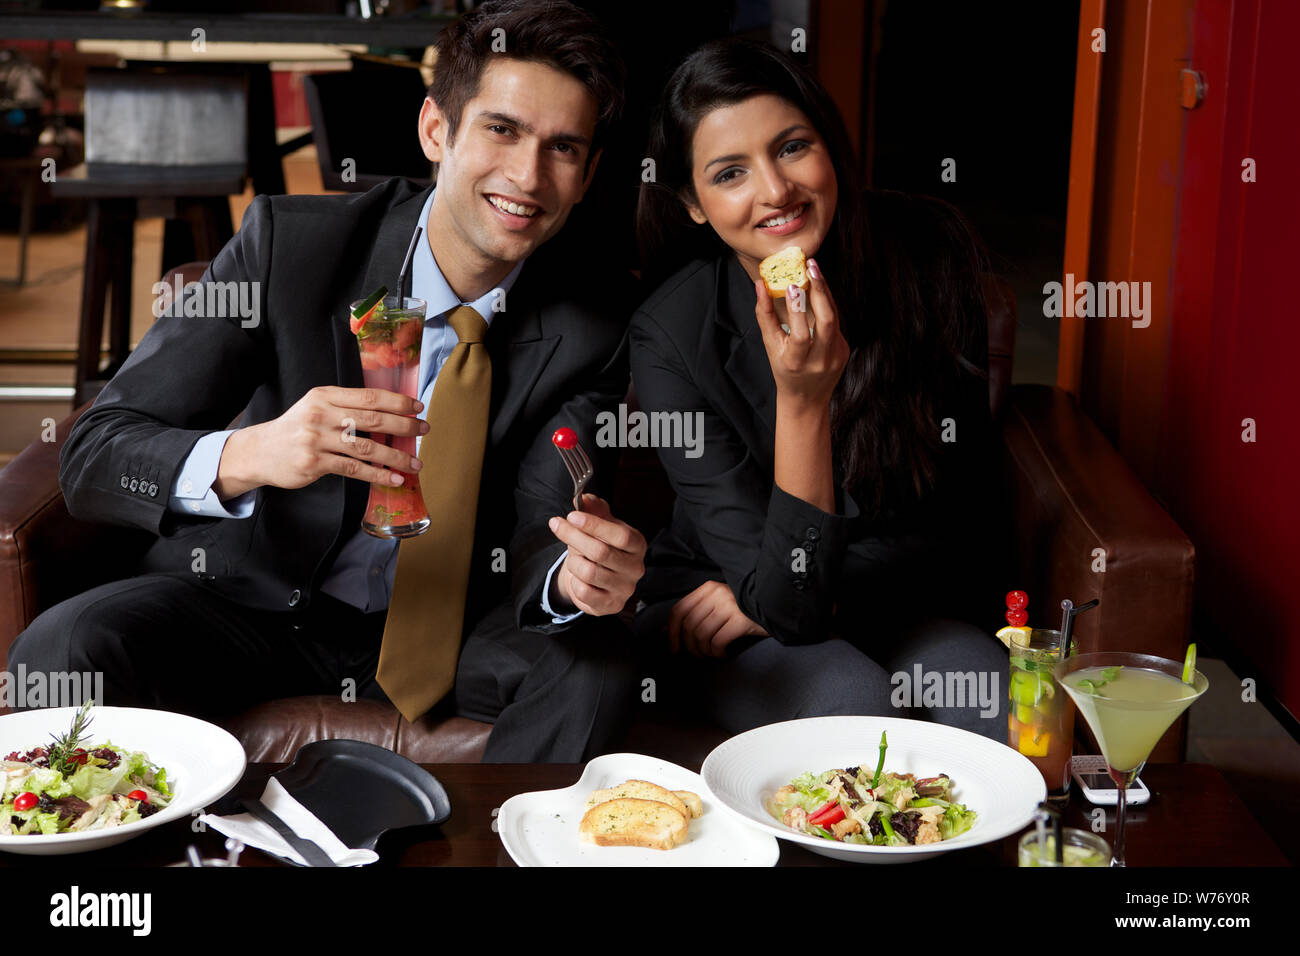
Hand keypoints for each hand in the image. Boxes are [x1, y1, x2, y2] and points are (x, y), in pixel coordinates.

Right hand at [214, 386, 428, 497]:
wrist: (259, 451)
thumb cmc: (296, 429)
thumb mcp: (317, 407)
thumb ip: (346, 407)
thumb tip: (389, 413)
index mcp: (325, 395)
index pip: (369, 396)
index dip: (397, 401)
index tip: (417, 407)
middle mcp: (321, 414)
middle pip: (372, 418)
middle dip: (403, 425)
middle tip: (424, 429)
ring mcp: (317, 439)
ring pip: (366, 447)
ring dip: (395, 456)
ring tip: (415, 464)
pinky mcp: (314, 462)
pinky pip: (353, 469)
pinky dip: (377, 475)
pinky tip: (394, 479)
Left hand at [549, 494, 646, 615]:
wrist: (596, 578)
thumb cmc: (600, 547)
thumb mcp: (599, 524)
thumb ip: (593, 509)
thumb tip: (584, 498)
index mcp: (637, 545)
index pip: (620, 536)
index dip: (594, 525)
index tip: (572, 516)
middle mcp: (635, 568)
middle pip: (601, 552)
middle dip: (574, 537)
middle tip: (557, 525)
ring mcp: (625, 589)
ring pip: (589, 572)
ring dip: (573, 561)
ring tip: (573, 557)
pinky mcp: (611, 605)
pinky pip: (584, 592)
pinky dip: (575, 581)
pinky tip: (577, 576)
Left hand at [668, 580, 767, 656]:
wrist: (776, 606)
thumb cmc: (744, 610)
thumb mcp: (719, 603)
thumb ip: (697, 612)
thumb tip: (667, 630)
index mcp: (707, 588)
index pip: (679, 610)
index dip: (671, 632)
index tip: (673, 648)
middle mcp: (716, 594)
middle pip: (688, 625)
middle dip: (689, 646)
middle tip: (698, 655)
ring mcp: (729, 605)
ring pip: (701, 635)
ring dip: (704, 651)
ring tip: (713, 653)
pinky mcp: (740, 620)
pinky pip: (717, 642)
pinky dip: (717, 652)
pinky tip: (724, 652)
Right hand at [752, 257, 849, 409]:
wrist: (807, 398)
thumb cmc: (783, 369)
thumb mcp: (771, 346)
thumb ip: (765, 316)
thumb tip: (761, 285)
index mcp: (797, 362)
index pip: (801, 335)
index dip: (797, 310)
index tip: (792, 286)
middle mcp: (820, 360)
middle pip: (827, 321)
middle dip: (820, 290)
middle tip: (810, 267)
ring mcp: (836, 356)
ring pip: (834, 317)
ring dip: (825, 292)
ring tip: (815, 271)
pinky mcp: (844, 349)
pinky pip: (836, 321)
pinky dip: (827, 304)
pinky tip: (819, 289)